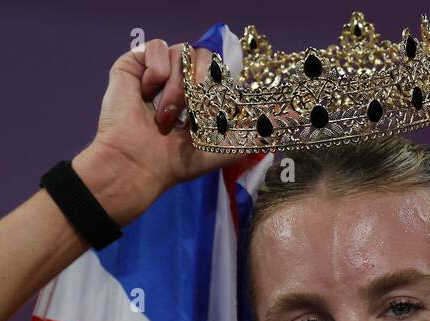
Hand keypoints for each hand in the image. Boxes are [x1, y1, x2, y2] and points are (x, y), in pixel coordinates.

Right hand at [90, 38, 249, 201]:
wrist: (140, 164)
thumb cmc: (178, 162)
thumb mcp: (229, 149)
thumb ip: (261, 133)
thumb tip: (295, 120)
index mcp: (199, 98)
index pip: (220, 72)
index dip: (222, 82)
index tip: (216, 108)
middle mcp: (179, 82)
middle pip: (205, 58)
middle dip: (202, 87)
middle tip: (191, 115)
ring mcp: (157, 72)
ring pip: (183, 52)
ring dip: (178, 88)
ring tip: (165, 118)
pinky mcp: (134, 65)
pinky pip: (158, 47)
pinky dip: (157, 71)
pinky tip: (146, 95)